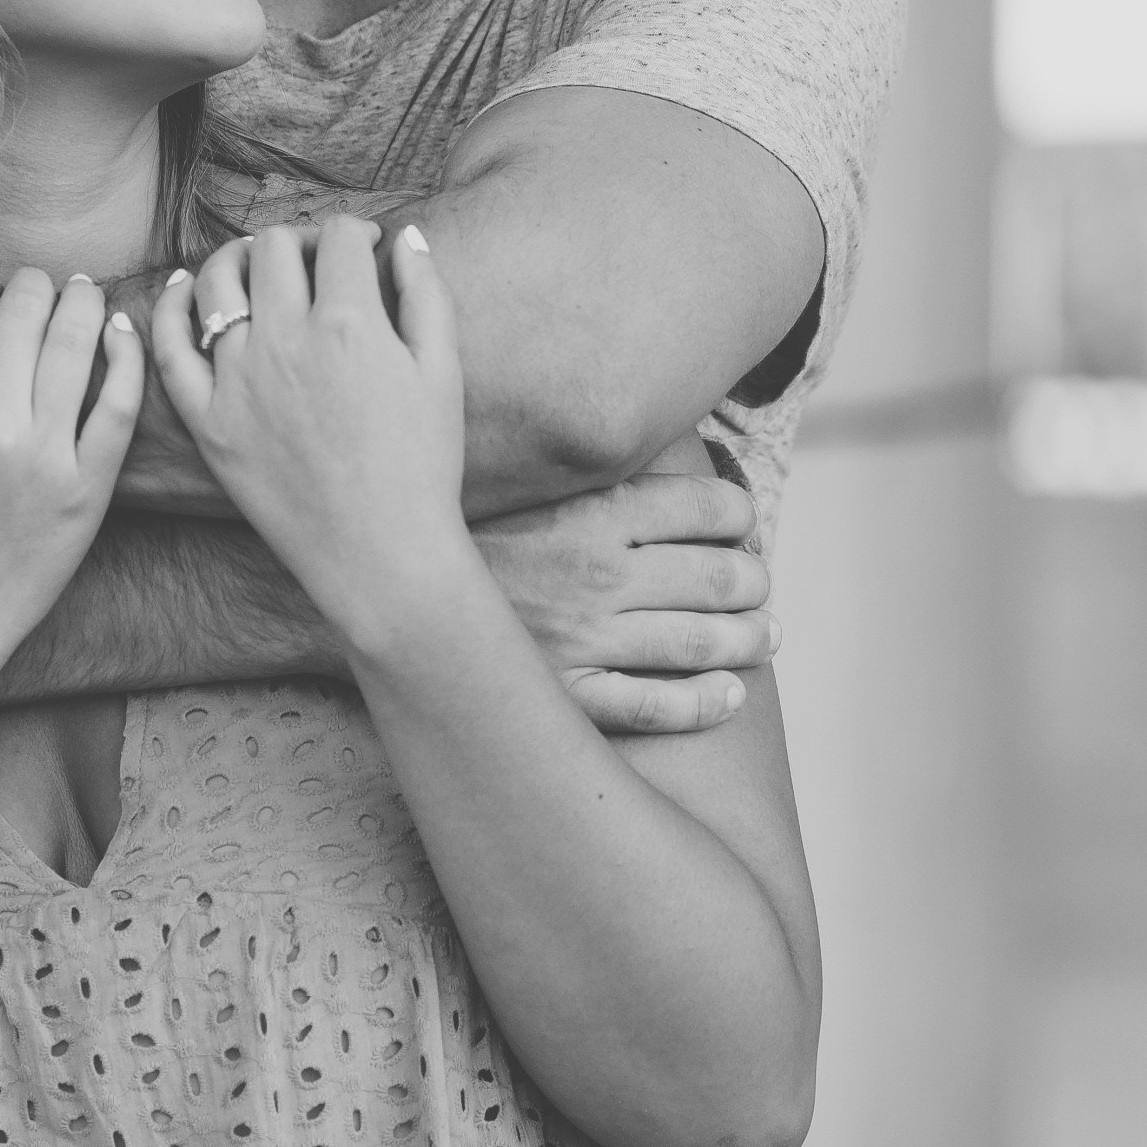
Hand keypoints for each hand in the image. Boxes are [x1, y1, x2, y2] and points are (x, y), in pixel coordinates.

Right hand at [0, 269, 146, 747]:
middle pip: (26, 313)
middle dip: (32, 286)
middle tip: (38, 284)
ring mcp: (44, 453)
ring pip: (76, 343)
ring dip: (81, 304)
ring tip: (80, 292)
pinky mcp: (87, 488)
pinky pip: (119, 404)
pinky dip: (125, 358)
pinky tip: (120, 333)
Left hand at [151, 218, 470, 646]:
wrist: (381, 554)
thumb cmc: (423, 466)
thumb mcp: (443, 371)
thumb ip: (426, 293)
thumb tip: (404, 237)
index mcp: (351, 322)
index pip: (339, 237)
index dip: (357, 231)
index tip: (366, 246)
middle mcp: (287, 340)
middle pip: (274, 248)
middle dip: (299, 240)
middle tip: (316, 260)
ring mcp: (239, 380)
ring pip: (217, 282)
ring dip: (237, 259)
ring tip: (256, 267)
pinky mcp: (209, 421)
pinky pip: (171, 348)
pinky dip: (172, 308)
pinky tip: (185, 289)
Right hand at [476, 463, 780, 734]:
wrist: (380, 589)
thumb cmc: (455, 524)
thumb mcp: (524, 475)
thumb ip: (587, 463)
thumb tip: (652, 441)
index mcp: (592, 511)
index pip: (703, 508)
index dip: (738, 516)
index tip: (744, 522)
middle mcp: (597, 574)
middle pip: (714, 577)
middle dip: (753, 580)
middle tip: (760, 583)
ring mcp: (584, 638)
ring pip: (699, 642)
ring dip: (747, 640)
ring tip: (765, 635)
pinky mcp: (566, 693)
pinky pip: (655, 706)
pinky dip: (705, 703)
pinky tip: (729, 695)